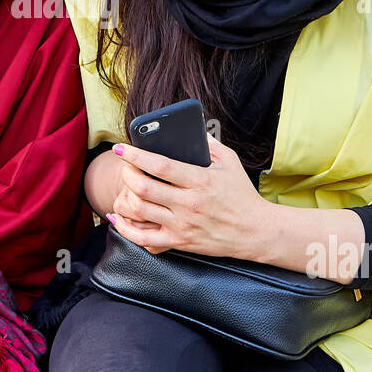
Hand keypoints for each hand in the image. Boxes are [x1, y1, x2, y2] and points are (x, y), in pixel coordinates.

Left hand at [107, 134, 265, 257]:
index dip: (135, 155)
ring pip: (140, 211)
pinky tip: (117, 217)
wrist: (255, 231)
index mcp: (199, 181)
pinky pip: (143, 239)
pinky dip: (125, 228)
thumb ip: (210, 144)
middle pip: (144, 188)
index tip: (121, 148)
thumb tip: (191, 129)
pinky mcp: (179, 242)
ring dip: (124, 196)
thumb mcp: (230, 162)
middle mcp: (188, 204)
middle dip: (127, 174)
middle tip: (125, 167)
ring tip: (124, 187)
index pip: (160, 165)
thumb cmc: (242, 195)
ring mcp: (182, 225)